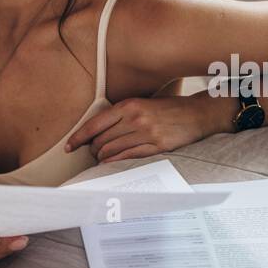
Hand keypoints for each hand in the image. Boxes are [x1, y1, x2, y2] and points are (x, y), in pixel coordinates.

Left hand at [65, 95, 229, 163]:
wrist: (198, 113)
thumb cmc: (167, 108)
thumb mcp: (142, 103)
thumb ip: (120, 115)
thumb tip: (96, 132)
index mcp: (129, 105)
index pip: (94, 124)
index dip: (78, 138)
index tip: (68, 147)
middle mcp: (136, 119)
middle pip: (100, 140)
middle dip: (92, 149)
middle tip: (92, 152)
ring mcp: (147, 133)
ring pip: (111, 151)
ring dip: (102, 158)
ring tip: (101, 158)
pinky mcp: (157, 147)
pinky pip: (127, 158)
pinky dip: (114, 162)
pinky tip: (109, 163)